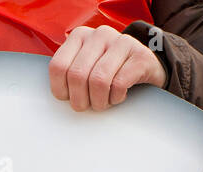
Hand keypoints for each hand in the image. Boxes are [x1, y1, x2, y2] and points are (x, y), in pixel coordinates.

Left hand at [49, 24, 166, 110]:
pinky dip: (116, 98)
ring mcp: (121, 41)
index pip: (58, 67)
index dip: (61, 91)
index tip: (71, 97)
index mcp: (80, 36)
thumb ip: (67, 75)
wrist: (146, 68)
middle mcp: (99, 34)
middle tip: (88, 106)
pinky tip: (119, 95)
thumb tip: (57, 97)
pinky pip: (119, 84)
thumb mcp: (85, 69)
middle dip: (81, 100)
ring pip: (98, 81)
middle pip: (77, 76)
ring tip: (104, 102)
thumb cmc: (109, 73)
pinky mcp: (140, 55)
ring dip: (99, 101)